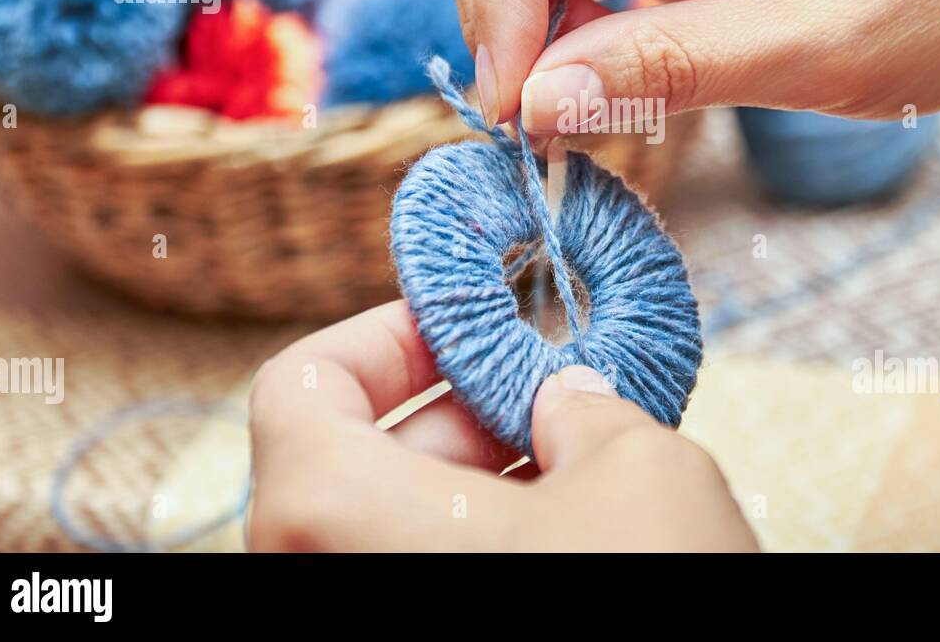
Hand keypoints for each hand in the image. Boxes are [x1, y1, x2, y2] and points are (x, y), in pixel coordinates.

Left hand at [247, 301, 757, 551]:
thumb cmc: (640, 594)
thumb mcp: (637, 466)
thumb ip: (586, 408)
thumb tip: (565, 401)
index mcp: (330, 516)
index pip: (298, 386)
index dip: (385, 336)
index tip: (470, 327)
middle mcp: (322, 583)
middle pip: (352, 460)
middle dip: (456, 410)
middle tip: (545, 390)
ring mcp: (368, 627)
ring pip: (392, 531)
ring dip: (478, 480)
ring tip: (575, 455)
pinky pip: (424, 578)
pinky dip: (483, 542)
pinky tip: (576, 525)